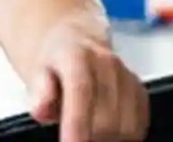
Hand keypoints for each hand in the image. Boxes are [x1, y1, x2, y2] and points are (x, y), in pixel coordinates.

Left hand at [27, 24, 148, 140]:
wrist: (70, 40)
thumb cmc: (52, 59)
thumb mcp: (33, 69)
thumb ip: (38, 90)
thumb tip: (41, 109)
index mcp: (75, 54)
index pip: (80, 90)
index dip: (77, 123)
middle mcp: (106, 63)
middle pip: (106, 116)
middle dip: (90, 137)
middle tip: (73, 140)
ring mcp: (126, 76)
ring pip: (126, 124)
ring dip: (107, 139)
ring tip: (87, 135)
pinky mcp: (139, 90)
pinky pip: (138, 123)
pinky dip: (123, 135)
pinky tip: (105, 134)